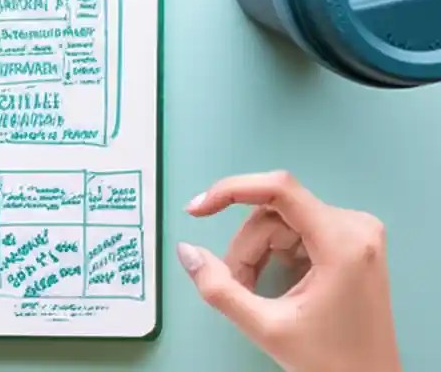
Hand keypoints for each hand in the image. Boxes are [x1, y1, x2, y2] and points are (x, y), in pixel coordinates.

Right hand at [178, 171, 400, 371]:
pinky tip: (274, 282)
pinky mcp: (353, 242)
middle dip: (246, 247)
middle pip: (275, 214)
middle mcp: (355, 226)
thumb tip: (186, 251)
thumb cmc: (328, 361)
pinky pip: (298, 231)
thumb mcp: (265, 328)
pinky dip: (275, 253)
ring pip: (282, 222)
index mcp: (342, 243)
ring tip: (251, 291)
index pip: (279, 190)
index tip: (196, 211)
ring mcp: (357, 232)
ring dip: (257, 252)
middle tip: (235, 286)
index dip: (231, 191)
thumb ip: (218, 288)